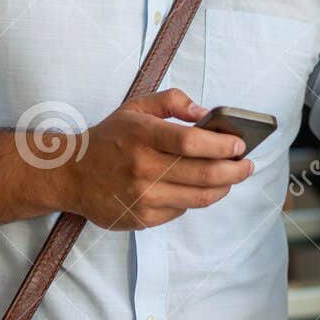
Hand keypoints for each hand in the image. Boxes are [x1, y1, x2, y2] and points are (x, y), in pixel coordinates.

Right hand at [58, 89, 253, 230]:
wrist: (72, 174)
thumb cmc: (110, 138)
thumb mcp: (136, 107)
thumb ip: (172, 101)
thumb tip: (205, 113)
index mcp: (142, 135)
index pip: (191, 142)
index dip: (221, 146)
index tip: (239, 145)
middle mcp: (143, 168)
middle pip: (204, 174)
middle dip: (235, 170)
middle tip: (247, 165)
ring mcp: (143, 197)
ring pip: (199, 198)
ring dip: (224, 188)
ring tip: (232, 177)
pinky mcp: (142, 218)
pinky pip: (181, 210)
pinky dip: (195, 199)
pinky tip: (197, 188)